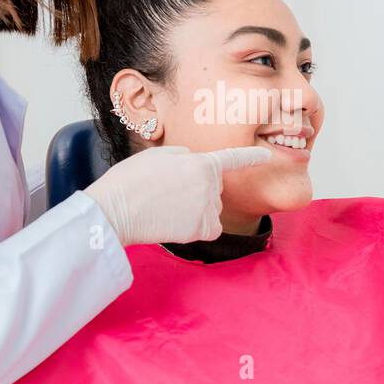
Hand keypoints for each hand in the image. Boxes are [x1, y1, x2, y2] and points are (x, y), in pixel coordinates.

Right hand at [83, 145, 271, 246]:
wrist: (116, 210)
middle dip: (198, 190)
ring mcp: (208, 208)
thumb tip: (194, 162)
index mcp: (200, 162)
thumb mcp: (157, 155)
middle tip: (166, 193)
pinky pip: (210, 229)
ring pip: (211, 210)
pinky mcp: (202, 228)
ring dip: (196, 211)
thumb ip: (184, 156)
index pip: (232, 159)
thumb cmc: (130, 180)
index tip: (267, 157)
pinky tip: (176, 224)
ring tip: (165, 208)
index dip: (251, 158)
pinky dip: (198, 228)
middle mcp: (210, 185)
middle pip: (214, 189)